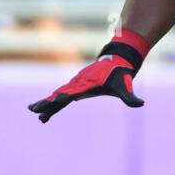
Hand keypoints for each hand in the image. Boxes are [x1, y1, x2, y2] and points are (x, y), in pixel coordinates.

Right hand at [28, 33, 146, 122]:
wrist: (117, 60)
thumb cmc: (120, 73)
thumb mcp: (125, 84)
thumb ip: (130, 96)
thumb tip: (140, 103)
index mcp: (87, 83)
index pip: (71, 92)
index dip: (61, 98)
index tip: (51, 102)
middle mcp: (78, 83)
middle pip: (60, 94)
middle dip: (47, 102)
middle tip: (34, 110)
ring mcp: (75, 84)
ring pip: (58, 95)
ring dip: (47, 104)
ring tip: (36, 114)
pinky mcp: (76, 87)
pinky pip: (61, 96)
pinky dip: (53, 103)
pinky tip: (46, 114)